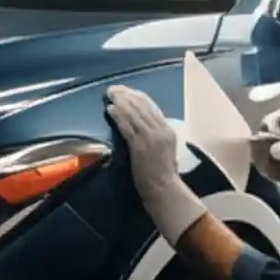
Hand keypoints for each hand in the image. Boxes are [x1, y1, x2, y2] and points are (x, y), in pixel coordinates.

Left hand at [106, 85, 207, 244]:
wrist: (164, 190)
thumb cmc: (162, 174)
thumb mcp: (164, 150)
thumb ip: (155, 136)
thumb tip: (141, 125)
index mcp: (168, 130)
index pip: (152, 108)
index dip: (137, 97)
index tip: (126, 92)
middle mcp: (161, 130)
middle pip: (142, 107)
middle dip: (127, 96)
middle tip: (114, 89)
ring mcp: (151, 138)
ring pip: (134, 114)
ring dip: (121, 102)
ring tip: (111, 95)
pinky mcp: (140, 146)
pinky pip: (128, 126)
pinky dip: (119, 116)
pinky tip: (111, 109)